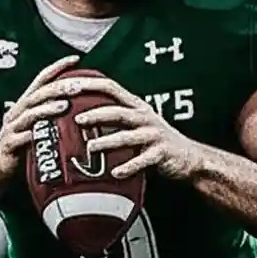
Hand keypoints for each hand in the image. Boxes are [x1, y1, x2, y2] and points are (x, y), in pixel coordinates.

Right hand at [0, 55, 79, 183]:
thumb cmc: (20, 151)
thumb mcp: (36, 129)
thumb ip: (51, 117)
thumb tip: (78, 108)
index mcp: (24, 106)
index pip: (41, 80)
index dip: (57, 67)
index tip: (76, 58)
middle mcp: (16, 113)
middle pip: (38, 94)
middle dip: (59, 87)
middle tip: (79, 83)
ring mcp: (12, 129)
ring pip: (30, 114)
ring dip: (48, 108)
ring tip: (66, 104)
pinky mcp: (9, 146)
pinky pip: (23, 138)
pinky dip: (35, 134)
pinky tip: (48, 133)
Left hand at [71, 77, 203, 180]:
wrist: (188, 156)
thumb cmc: (153, 139)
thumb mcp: (134, 122)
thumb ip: (111, 117)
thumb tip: (74, 116)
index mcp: (135, 105)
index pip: (110, 87)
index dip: (90, 84)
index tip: (69, 86)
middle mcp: (144, 116)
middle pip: (118, 111)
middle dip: (97, 114)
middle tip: (77, 119)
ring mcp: (154, 134)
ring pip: (128, 136)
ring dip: (108, 142)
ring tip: (91, 148)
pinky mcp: (162, 153)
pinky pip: (143, 160)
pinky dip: (129, 166)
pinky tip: (116, 172)